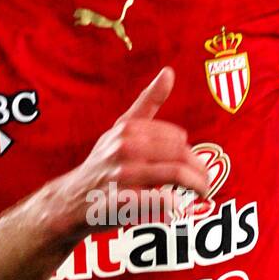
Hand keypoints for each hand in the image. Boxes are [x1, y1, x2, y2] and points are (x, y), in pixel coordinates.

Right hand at [60, 67, 210, 236]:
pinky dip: (177, 204)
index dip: (189, 153)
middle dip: (199, 170)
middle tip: (206, 182)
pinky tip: (180, 207)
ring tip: (204, 194)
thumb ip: (147, 103)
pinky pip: (163, 199)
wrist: (73, 199)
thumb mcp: (121, 130)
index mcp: (128, 129)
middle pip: (181, 154)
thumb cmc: (104, 162)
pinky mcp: (124, 201)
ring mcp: (124, 174)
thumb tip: (169, 72)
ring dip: (198, 186)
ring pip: (178, 174)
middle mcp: (125, 148)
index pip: (178, 138)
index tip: (193, 165)